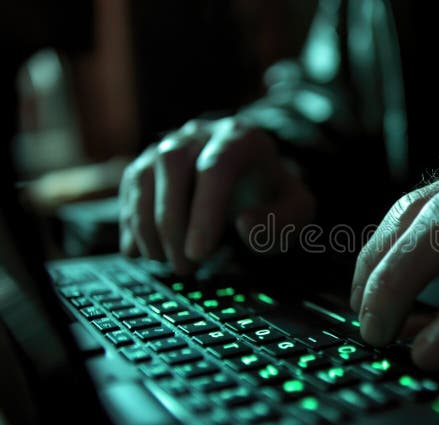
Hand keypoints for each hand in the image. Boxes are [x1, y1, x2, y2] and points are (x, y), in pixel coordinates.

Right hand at [119, 117, 314, 272]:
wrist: (254, 175)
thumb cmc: (274, 196)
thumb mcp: (297, 210)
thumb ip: (282, 220)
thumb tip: (244, 225)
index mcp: (242, 138)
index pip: (217, 166)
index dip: (204, 211)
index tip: (198, 252)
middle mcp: (202, 133)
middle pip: (174, 164)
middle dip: (173, 221)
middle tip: (184, 266)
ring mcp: (171, 143)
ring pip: (145, 173)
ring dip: (147, 224)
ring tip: (163, 262)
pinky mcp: (149, 161)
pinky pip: (131, 186)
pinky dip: (131, 221)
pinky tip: (142, 252)